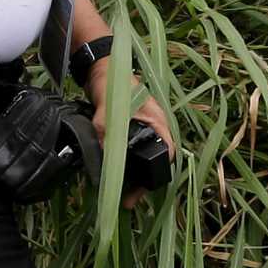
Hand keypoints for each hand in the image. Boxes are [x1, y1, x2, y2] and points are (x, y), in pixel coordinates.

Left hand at [89, 63, 177, 204]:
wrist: (100, 66)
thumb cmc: (113, 81)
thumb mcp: (108, 109)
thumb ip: (106, 131)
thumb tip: (105, 157)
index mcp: (158, 121)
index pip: (167, 153)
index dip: (156, 174)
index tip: (141, 191)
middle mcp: (154, 127)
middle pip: (155, 160)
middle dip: (143, 182)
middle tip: (128, 200)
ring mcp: (142, 129)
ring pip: (143, 158)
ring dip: (133, 175)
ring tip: (120, 193)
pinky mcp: (130, 129)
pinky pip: (131, 152)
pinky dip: (125, 165)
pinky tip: (113, 174)